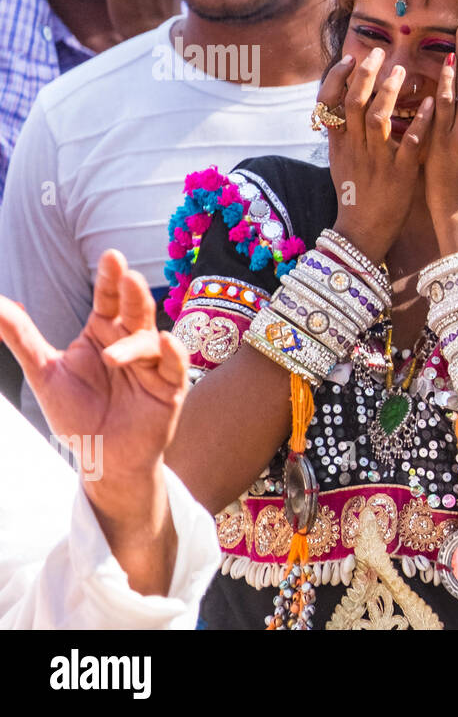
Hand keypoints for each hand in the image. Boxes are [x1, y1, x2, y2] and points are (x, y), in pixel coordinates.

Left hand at [0, 250, 186, 515]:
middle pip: (136, 311)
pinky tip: (165, 345)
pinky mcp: (170, 388)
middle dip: (133, 294)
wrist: (101, 459)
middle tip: (127, 277)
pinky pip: (177, 366)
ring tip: (112, 358)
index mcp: (104, 333)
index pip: (109, 298)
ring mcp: (153, 365)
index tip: (111, 256)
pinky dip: (174, 355)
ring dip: (136, 342)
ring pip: (151, 340)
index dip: (111, 278)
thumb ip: (21, 337)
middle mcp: (131, 343)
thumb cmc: (77, 415)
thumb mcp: (45, 373)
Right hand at [324, 47, 436, 262]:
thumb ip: (344, 134)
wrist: (362, 233)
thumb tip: (346, 105)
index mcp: (338, 144)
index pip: (327, 101)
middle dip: (366, 73)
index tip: (351, 58)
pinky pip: (409, 143)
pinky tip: (433, 103)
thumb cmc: (356, 195)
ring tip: (402, 70)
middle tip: (380, 53)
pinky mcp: (399, 174)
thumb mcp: (341, 162)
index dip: (338, 77)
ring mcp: (376, 160)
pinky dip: (421, 121)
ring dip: (390, 90)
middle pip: (354, 101)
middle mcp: (354, 148)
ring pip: (377, 117)